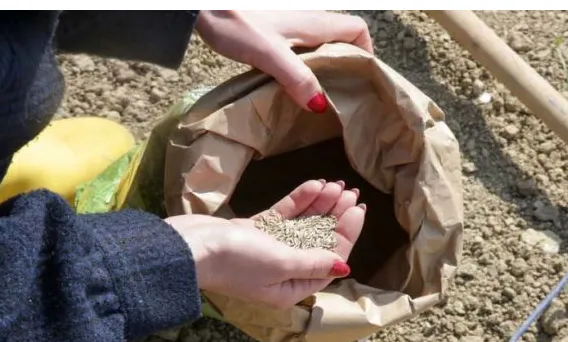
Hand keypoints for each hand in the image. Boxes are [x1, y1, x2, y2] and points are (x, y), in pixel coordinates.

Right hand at [167, 180, 365, 308]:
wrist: (190, 248)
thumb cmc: (236, 261)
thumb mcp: (281, 263)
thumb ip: (313, 262)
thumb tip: (344, 267)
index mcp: (290, 288)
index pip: (328, 262)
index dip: (346, 236)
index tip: (358, 210)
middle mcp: (281, 272)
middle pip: (317, 242)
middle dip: (335, 218)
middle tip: (351, 193)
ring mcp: (267, 250)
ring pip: (302, 226)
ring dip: (320, 206)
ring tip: (336, 184)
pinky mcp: (253, 232)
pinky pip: (282, 216)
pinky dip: (298, 201)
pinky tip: (314, 184)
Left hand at [195, 11, 372, 113]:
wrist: (201, 5)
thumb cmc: (235, 22)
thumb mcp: (269, 54)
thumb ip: (296, 77)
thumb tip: (320, 105)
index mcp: (315, 22)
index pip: (357, 30)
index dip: (365, 52)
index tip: (360, 79)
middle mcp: (307, 20)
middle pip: (340, 39)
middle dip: (345, 65)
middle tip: (338, 95)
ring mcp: (289, 25)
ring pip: (319, 45)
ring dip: (322, 68)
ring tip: (315, 96)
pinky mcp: (271, 31)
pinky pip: (298, 49)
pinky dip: (301, 66)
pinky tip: (288, 84)